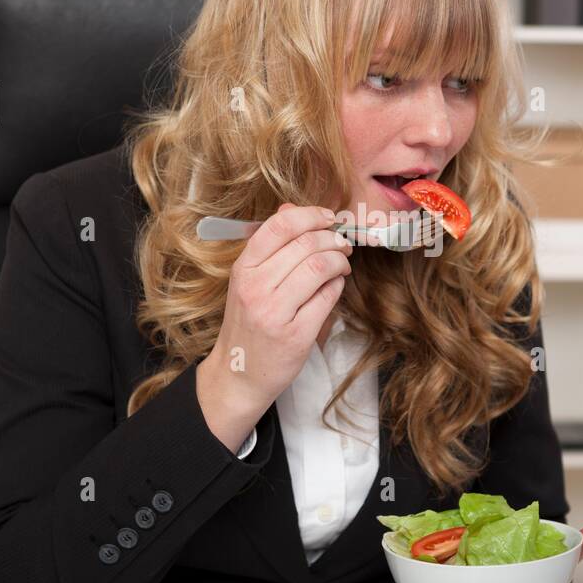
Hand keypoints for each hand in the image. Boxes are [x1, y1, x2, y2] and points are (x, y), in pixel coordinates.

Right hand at [197, 203, 352, 449]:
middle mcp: (256, 288)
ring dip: (339, 261)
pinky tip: (335, 286)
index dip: (311, 215)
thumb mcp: (248, 281)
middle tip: (343, 245)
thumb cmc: (248, 324)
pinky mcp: (296, 335)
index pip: (280, 226)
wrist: (239, 374)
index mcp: (243, 269)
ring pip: (320, 268)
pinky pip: (328, 297)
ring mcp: (275, 312)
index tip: (329, 218)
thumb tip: (292, 208)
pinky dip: (338, 286)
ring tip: (342, 264)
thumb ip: (270, 246)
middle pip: (306, 245)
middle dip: (333, 239)